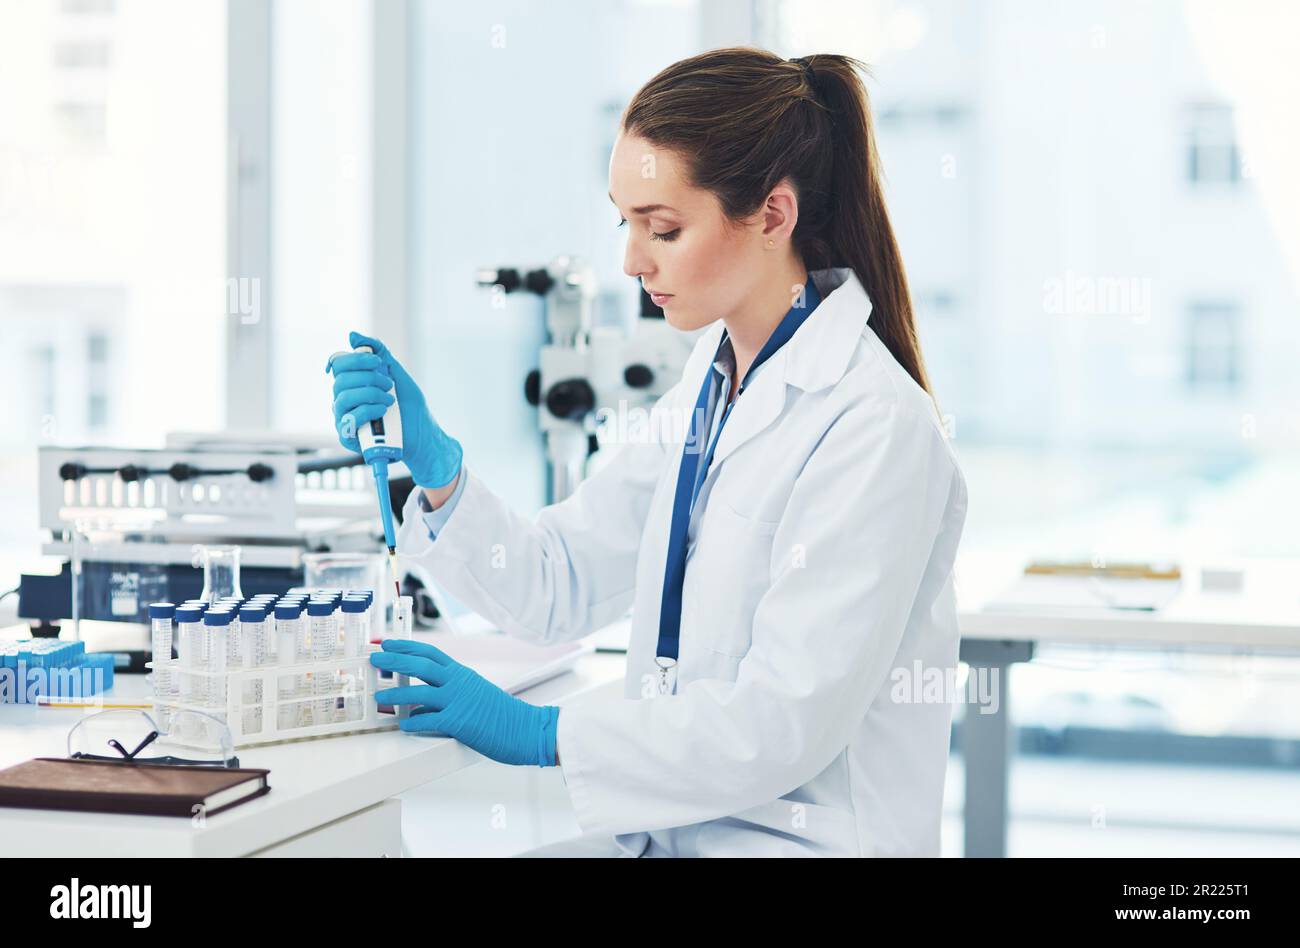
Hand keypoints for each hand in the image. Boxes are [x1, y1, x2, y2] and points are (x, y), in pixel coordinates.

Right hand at [326, 331, 463, 488]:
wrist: (422, 433)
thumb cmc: (408, 405)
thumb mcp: (396, 373)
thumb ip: (377, 353)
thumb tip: (352, 335)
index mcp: (352, 382)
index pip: (338, 364)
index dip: (355, 359)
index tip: (378, 363)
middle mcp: (343, 399)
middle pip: (340, 379)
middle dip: (369, 377)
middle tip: (389, 385)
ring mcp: (344, 418)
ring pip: (342, 397)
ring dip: (370, 394)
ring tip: (389, 400)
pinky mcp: (348, 437)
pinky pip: (349, 418)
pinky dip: (368, 410)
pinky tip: (383, 411)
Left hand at [371, 639, 559, 767]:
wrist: (527, 730)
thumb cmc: (503, 716)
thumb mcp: (476, 695)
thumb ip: (450, 696)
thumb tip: (420, 708)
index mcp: (463, 674)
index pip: (431, 653)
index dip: (407, 646)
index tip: (389, 644)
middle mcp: (460, 683)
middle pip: (421, 665)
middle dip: (395, 660)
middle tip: (376, 658)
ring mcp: (459, 701)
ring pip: (419, 692)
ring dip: (395, 693)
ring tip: (379, 695)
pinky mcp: (459, 722)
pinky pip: (428, 720)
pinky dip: (413, 723)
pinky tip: (403, 725)